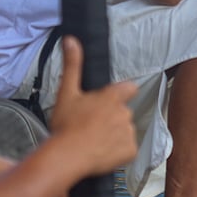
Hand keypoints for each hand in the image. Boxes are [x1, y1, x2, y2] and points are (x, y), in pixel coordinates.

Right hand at [47, 36, 139, 173]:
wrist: (67, 156)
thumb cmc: (66, 126)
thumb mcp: (66, 93)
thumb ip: (72, 65)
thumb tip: (71, 40)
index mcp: (112, 97)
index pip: (129, 88)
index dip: (122, 93)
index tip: (110, 100)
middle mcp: (124, 112)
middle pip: (123, 112)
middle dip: (111, 117)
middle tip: (92, 126)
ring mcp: (128, 132)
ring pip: (124, 130)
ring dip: (114, 135)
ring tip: (94, 141)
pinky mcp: (131, 150)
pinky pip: (127, 149)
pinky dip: (118, 152)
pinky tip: (102, 153)